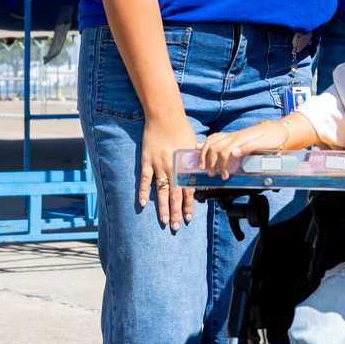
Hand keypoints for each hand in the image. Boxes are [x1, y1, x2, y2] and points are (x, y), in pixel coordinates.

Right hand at [138, 114, 198, 230]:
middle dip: (176, 212)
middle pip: (175, 195)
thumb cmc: (181, 128)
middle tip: (176, 227)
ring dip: (163, 207)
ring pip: (161, 191)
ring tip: (164, 221)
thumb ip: (195, 160)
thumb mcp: (193, 145)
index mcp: (184, 166)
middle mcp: (172, 168)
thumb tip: (202, 172)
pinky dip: (143, 192)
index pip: (188, 190)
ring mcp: (158, 165)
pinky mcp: (147, 161)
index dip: (188, 205)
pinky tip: (143, 204)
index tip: (189, 218)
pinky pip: (145, 179)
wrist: (165, 116)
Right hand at [198, 119, 282, 175]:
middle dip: (210, 162)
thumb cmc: (273, 138)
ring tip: (203, 166)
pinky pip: (215, 137)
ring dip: (205, 153)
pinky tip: (199, 147)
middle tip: (212, 175)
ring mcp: (232, 134)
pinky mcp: (233, 135)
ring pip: (212, 141)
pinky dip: (206, 143)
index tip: (224, 176)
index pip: (224, 151)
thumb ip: (248, 148)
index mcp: (240, 139)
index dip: (222, 165)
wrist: (278, 129)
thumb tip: (233, 153)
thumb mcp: (264, 144)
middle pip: (214, 147)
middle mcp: (234, 135)